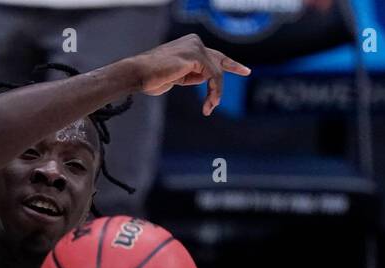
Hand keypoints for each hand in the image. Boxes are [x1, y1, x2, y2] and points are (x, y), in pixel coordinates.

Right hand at [129, 33, 250, 115]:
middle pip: (219, 59)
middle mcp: (194, 43)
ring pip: (217, 71)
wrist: (138, 74)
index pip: (212, 55)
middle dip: (233, 67)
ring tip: (209, 107)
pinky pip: (214, 75)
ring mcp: (196, 47)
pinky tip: (210, 102)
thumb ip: (190, 75)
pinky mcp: (196, 56)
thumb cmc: (151, 78)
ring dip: (216, 92)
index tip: (241, 69)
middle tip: (246, 72)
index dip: (227, 63)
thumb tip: (202, 79)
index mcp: (189, 46)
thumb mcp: (175, 78)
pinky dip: (214, 90)